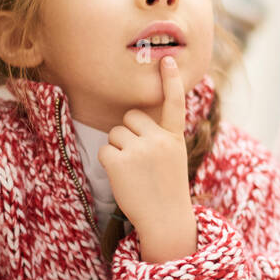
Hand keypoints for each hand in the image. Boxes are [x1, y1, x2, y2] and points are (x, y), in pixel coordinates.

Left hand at [98, 56, 196, 262]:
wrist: (166, 219)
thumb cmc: (166, 188)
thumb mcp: (173, 157)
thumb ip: (160, 137)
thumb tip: (132, 121)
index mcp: (174, 137)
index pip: (174, 103)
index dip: (171, 81)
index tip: (168, 60)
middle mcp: (159, 140)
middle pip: (131, 118)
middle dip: (129, 133)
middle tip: (138, 157)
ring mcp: (140, 151)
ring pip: (115, 133)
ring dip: (118, 149)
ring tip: (133, 170)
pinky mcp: (120, 162)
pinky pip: (104, 150)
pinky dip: (109, 163)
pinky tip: (123, 177)